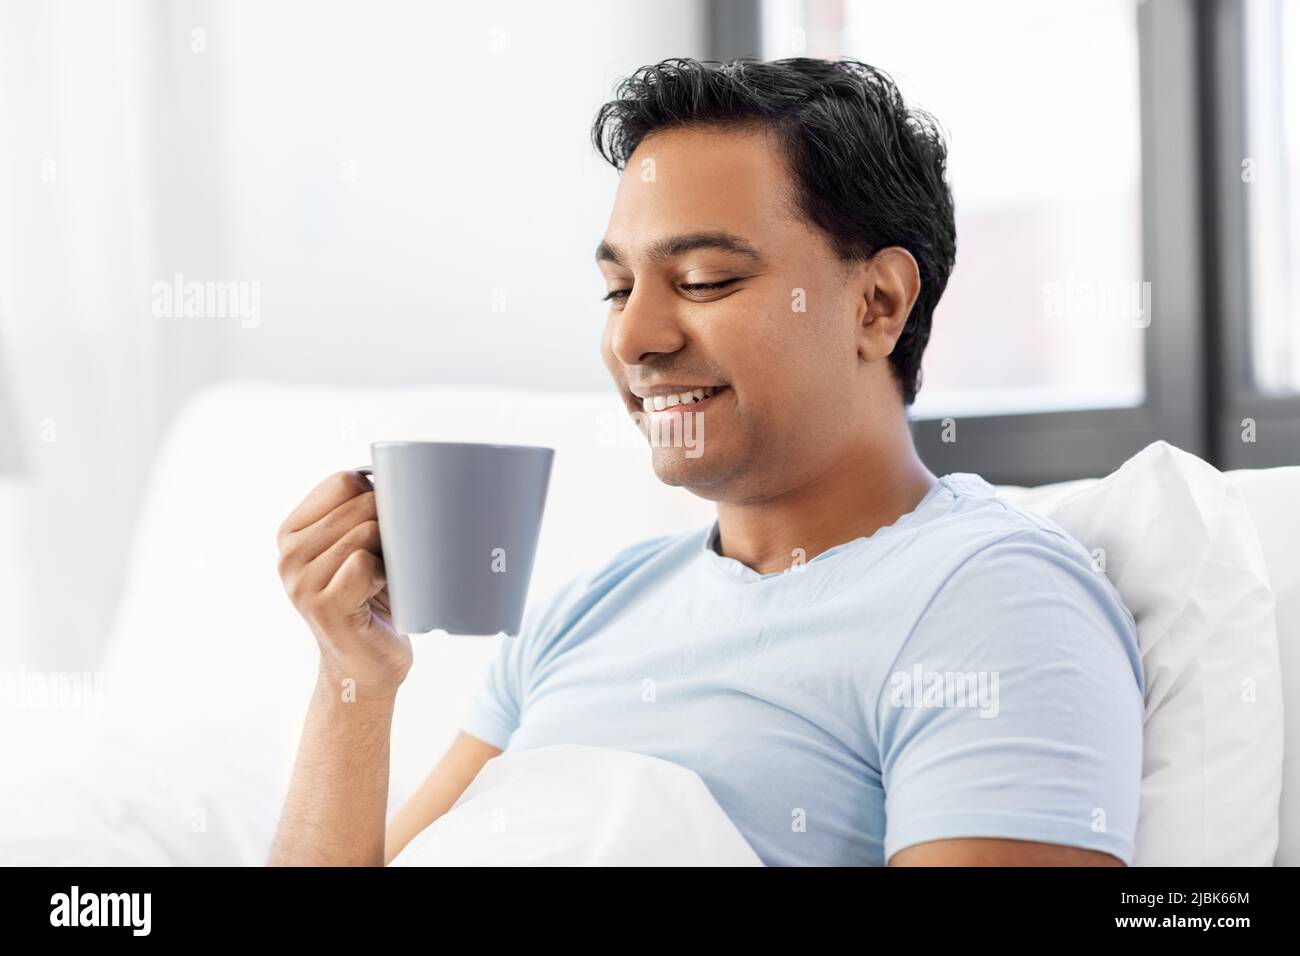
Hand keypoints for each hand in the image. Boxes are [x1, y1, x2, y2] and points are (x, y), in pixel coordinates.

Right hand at [277, 470, 412, 692]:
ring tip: (384, 579)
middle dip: (389, 526)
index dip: (376, 496)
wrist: (367, 666)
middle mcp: (288, 554)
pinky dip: (385, 575)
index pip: (343, 481)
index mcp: (292, 532)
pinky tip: (380, 595)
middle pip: (360, 504)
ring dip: (390, 554)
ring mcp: (300, 581)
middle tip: (390, 560)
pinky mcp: (323, 605)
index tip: (383, 527)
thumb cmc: (372, 600)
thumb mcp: (359, 546)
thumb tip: (401, 471)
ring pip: (364, 531)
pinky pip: (365, 563)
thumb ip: (361, 511)